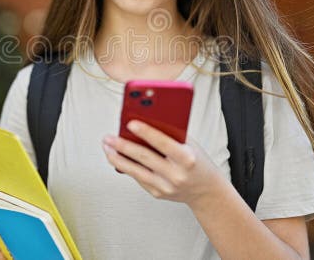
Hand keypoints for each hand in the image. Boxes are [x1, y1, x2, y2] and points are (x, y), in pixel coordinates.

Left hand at [102, 120, 224, 205]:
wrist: (206, 190)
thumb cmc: (196, 161)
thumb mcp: (190, 145)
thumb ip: (171, 135)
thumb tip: (144, 120)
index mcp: (187, 159)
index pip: (163, 143)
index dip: (146, 132)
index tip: (130, 123)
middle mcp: (176, 175)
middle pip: (144, 158)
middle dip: (123, 146)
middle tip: (108, 137)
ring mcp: (166, 187)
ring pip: (136, 171)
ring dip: (117, 158)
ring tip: (106, 147)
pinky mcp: (157, 193)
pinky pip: (138, 177)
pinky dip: (126, 166)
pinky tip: (116, 157)